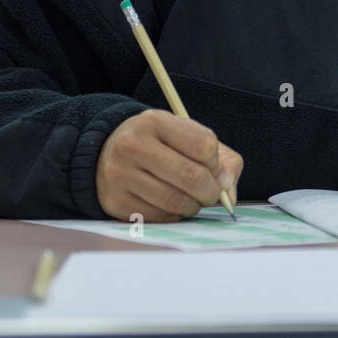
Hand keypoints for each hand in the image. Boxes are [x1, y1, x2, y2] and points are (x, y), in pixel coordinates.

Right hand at [95, 109, 243, 221]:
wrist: (108, 153)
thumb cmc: (160, 146)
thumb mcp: (188, 138)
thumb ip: (223, 161)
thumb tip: (229, 195)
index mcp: (155, 121)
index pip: (204, 145)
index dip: (217, 163)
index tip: (214, 169)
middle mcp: (133, 145)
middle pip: (192, 176)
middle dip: (211, 191)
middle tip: (211, 195)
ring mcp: (119, 174)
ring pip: (176, 201)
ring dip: (193, 206)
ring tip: (192, 200)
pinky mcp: (114, 201)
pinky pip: (159, 217)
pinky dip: (174, 215)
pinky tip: (172, 206)